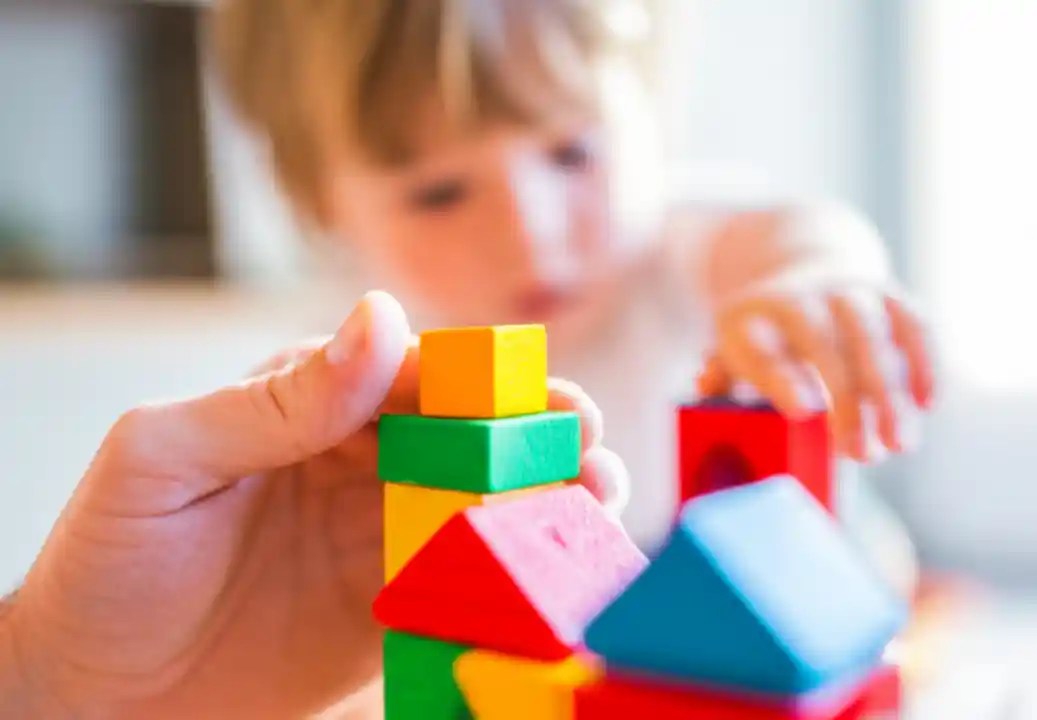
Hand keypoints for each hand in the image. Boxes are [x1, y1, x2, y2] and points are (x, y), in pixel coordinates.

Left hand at [2, 292, 625, 718]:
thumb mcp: (168, 457)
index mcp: (314, 400)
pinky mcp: (396, 610)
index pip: (415, 373)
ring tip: (596, 510)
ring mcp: (384, 536)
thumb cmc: (109, 558)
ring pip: (486, 507)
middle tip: (590, 450)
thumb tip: (382, 319)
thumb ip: (276, 398)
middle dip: (540, 436)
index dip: (486, 379)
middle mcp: (363, 460)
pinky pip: (467, 588)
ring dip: (547, 504)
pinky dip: (516, 582)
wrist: (93, 692)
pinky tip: (555, 581)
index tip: (542, 397)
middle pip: (471, 435)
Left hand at [699, 274, 934, 461]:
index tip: (802, 410)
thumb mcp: (732, 349)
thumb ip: (721, 378)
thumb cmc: (765, 332)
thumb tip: (708, 389)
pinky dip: (923, 361)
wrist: (803, 266)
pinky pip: (912, 324)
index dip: (783, 378)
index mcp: (754, 317)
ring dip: (889, 391)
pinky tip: (927, 403)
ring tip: (900, 443)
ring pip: (873, 336)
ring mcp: (849, 292)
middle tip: (861, 455)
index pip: (764, 348)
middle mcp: (803, 297)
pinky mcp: (889, 294)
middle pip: (826, 345)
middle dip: (847, 401)